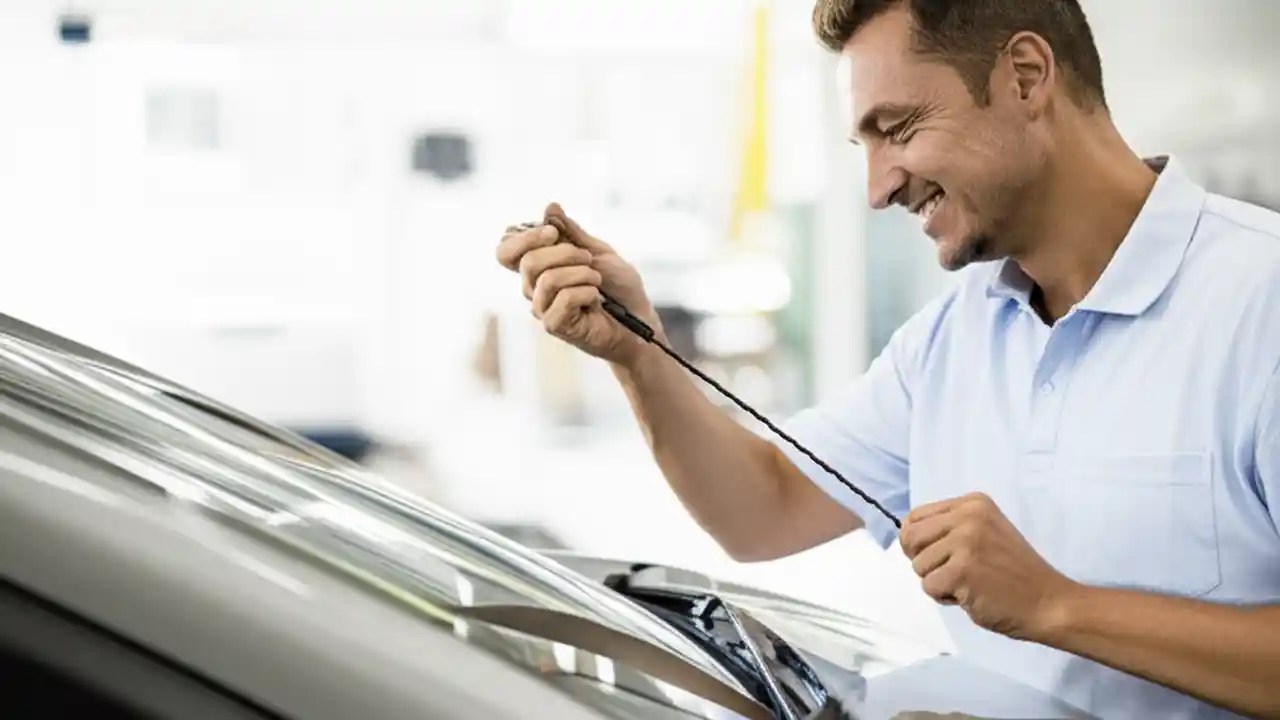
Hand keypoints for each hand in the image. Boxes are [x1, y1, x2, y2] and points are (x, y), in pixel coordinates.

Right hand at [496, 203, 661, 367]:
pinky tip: (596, 298)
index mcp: (539, 266)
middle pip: (527, 261)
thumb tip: (550, 208)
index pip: (505, 251)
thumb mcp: (596, 251)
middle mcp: (534, 287)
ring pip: (548, 280)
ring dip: (582, 273)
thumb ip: (571, 232)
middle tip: (588, 258)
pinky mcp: (555, 325)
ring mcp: (542, 308)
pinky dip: (587, 292)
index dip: (524, 237)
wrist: (638, 319)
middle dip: (565, 252)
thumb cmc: (616, 286)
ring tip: (597, 280)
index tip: (554, 232)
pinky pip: (563, 299)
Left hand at [899, 492, 1080, 640]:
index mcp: (973, 503)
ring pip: (918, 566)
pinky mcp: (962, 571)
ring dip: (939, 581)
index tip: (940, 554)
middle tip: (950, 572)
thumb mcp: (984, 532)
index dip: (918, 541)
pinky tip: (972, 595)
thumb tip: (905, 535)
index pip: (915, 517)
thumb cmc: (1013, 572)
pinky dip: (946, 597)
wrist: (1048, 602)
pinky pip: (930, 587)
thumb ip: (950, 528)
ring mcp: (965, 542)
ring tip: (969, 583)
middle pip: (910, 538)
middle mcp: (968, 516)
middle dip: (922, 560)